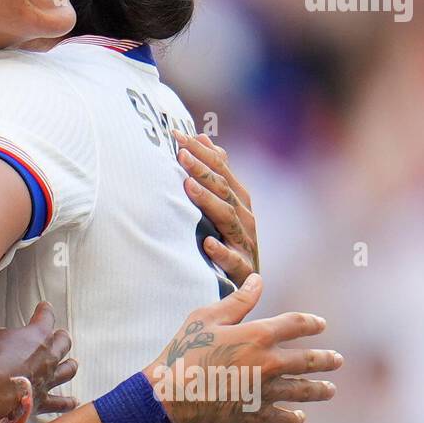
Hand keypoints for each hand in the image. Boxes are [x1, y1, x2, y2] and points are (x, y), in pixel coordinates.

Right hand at [0, 303, 76, 417]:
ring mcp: (48, 379)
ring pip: (68, 370)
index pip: (46, 317)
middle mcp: (48, 356)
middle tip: (61, 334)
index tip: (45, 307)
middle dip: (61, 337)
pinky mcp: (42, 400)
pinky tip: (73, 402)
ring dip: (70, 365)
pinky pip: (60, 403)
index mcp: (37, 334)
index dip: (45, 311)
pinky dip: (67, 402)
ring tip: (72, 363)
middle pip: (63, 343)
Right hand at [142, 274, 340, 422]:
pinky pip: (286, 419)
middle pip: (309, 361)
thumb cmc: (185, 351)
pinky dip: (295, 419)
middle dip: (326, 360)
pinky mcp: (257, 416)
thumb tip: (258, 280)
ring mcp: (266, 392)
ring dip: (320, 390)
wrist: (171, 395)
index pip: (296, 324)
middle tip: (337, 360)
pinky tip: (298, 416)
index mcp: (258, 335)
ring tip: (330, 390)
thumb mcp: (207, 318)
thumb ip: (238, 300)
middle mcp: (269, 363)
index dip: (311, 323)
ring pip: (304, 392)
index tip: (321, 324)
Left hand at [172, 130, 258, 284]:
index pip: (220, 169)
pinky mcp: (242, 269)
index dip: (201, 152)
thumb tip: (204, 137)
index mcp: (239, 200)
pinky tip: (206, 243)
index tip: (177, 136)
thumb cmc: (228, 240)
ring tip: (189, 186)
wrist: (246, 286)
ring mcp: (245, 242)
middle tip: (180, 153)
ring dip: (209, 201)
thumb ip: (216, 173)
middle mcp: (245, 217)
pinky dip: (221, 251)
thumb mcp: (222, 205)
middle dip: (202, 169)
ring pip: (228, 217)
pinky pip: (233, 260)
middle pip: (224, 189)